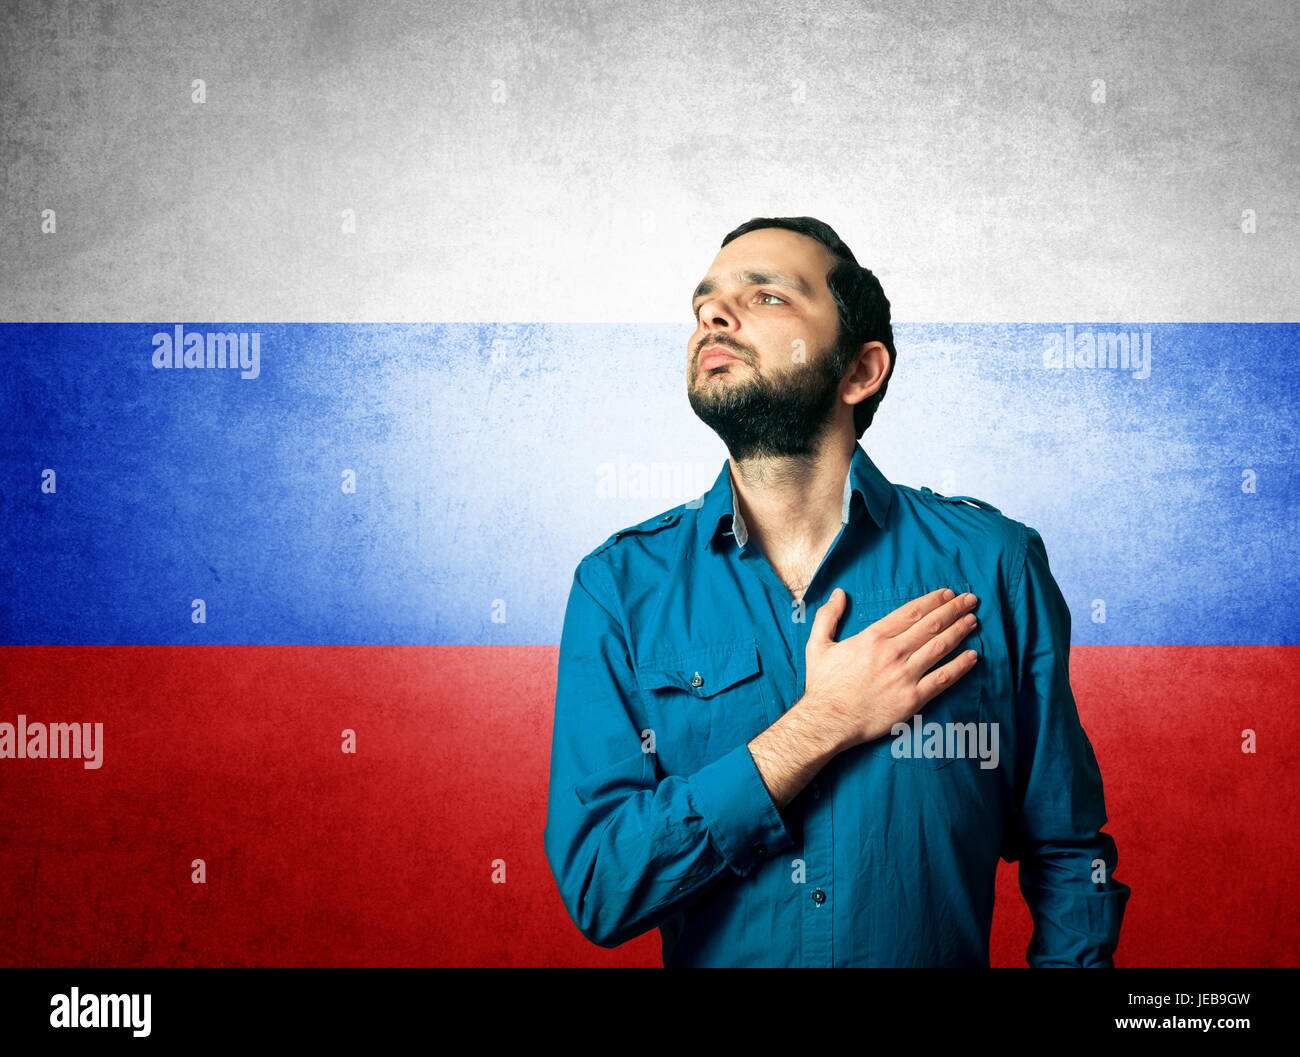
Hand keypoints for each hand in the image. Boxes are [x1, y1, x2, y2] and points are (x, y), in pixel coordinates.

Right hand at [802, 587, 979, 750]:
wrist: (827, 721)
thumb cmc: (823, 685)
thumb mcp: (817, 645)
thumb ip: (828, 616)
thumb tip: (839, 593)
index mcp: (873, 637)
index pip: (911, 612)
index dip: (933, 601)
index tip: (947, 594)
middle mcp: (893, 652)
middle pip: (931, 625)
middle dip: (954, 610)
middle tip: (970, 600)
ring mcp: (905, 675)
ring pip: (940, 647)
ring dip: (960, 631)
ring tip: (973, 621)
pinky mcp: (913, 698)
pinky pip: (943, 679)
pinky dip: (960, 666)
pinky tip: (973, 657)